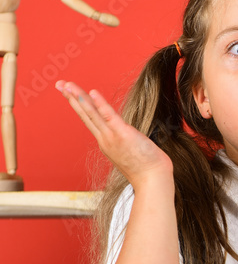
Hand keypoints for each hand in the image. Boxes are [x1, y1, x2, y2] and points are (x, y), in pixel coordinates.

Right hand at [55, 80, 172, 185]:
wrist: (152, 179)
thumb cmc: (146, 167)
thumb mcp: (129, 152)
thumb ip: (123, 141)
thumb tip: (126, 134)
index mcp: (105, 142)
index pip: (89, 119)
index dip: (79, 104)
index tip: (69, 92)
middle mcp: (104, 139)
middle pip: (85, 114)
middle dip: (71, 97)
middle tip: (59, 83)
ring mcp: (111, 137)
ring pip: (92, 113)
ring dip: (79, 97)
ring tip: (67, 85)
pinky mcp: (122, 134)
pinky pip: (109, 116)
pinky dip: (100, 104)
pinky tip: (92, 92)